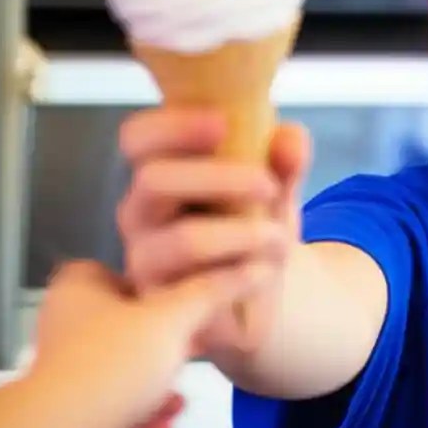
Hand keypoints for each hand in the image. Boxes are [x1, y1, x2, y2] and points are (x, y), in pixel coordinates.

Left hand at [29, 260, 268, 427]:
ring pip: (123, 365)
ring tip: (180, 390)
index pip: (115, 267)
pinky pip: (116, 398)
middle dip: (163, 339)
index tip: (182, 295)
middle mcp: (65, 324)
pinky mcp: (72, 405)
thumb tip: (257, 268)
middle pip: (126, 321)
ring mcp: (65, 368)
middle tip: (191, 345)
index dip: (152, 279)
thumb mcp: (173, 318)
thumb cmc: (113, 362)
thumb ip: (211, 291)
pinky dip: (142, 406)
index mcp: (78, 289)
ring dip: (156, 379)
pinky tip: (166, 415)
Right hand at [116, 108, 310, 354]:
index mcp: (159, 171)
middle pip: (154, 180)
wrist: (259, 286)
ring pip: (181, 239)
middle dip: (219, 177)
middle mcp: (141, 213)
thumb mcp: (276, 185)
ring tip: (280, 238)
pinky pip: (198, 289)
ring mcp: (146, 260)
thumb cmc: (255, 220)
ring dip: (242, 234)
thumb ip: (286, 159)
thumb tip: (290, 139)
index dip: (172, 125)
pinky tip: (269, 272)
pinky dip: (245, 276)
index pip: (137, 138)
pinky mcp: (164, 304)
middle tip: (269, 183)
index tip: (221, 123)